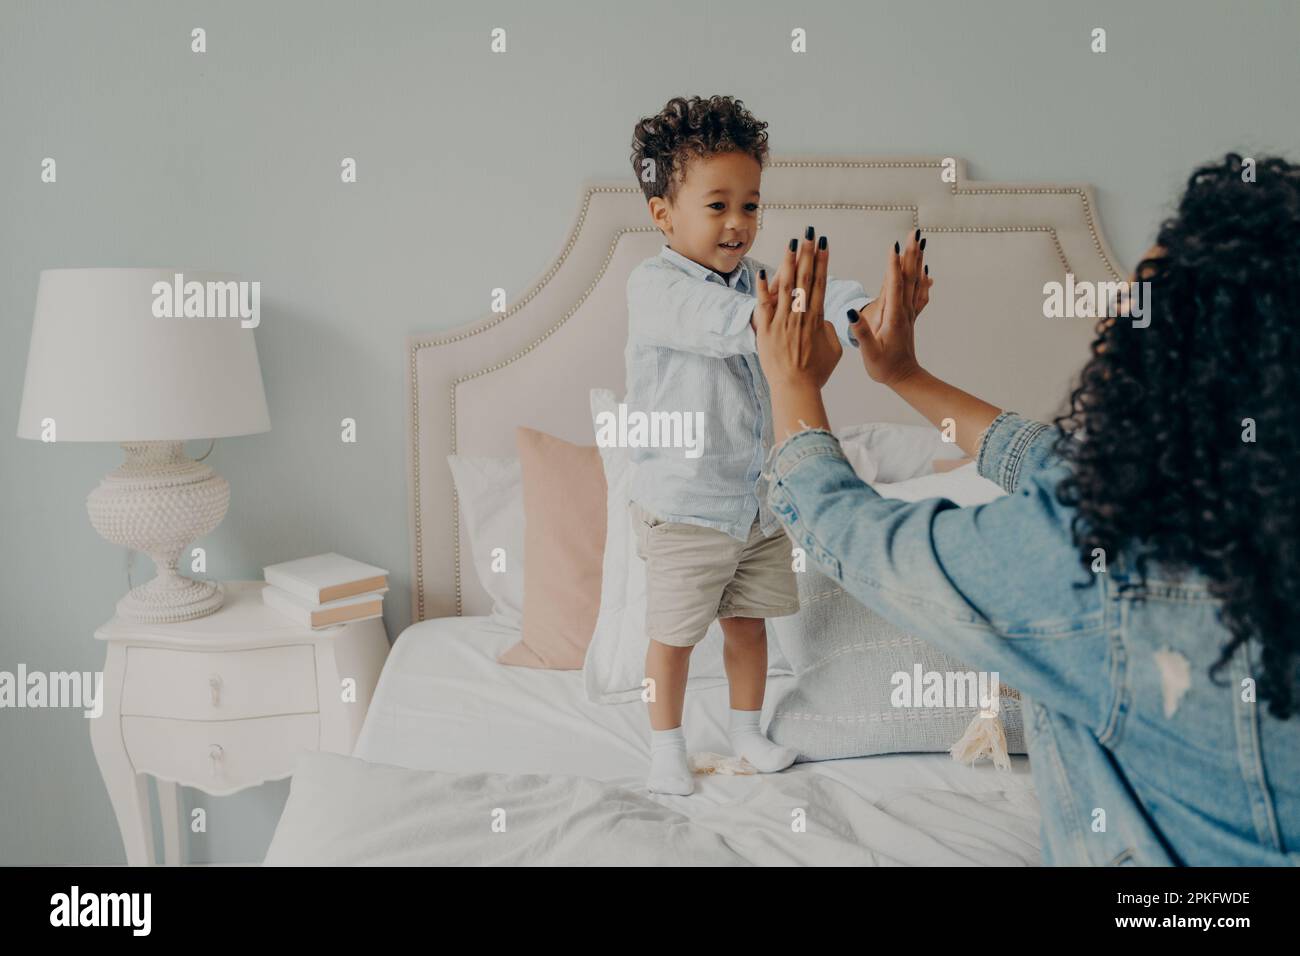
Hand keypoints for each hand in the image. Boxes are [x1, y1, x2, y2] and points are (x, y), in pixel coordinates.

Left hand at [754, 229, 841, 390]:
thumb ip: (830, 330)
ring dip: (788, 263)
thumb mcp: (832, 351)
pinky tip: (761, 272)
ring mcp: (782, 322)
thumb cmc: (815, 373)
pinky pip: (763, 306)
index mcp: (817, 318)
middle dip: (808, 254)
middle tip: (810, 234)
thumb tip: (825, 320)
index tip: (824, 244)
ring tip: (792, 244)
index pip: (820, 283)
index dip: (822, 262)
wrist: (795, 388)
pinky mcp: (767, 330)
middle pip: (805, 279)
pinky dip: (762, 289)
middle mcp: (800, 316)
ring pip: (786, 287)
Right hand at [853, 231, 930, 385]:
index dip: (893, 266)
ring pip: (914, 281)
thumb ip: (862, 333)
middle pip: (909, 277)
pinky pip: (917, 293)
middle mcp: (904, 311)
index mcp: (894, 317)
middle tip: (914, 234)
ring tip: (920, 243)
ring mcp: (909, 313)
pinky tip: (925, 271)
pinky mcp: (909, 317)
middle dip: (910, 254)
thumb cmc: (884, 367)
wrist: (904, 378)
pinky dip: (922, 280)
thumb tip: (852, 313)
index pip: (894, 286)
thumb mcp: (870, 352)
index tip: (894, 246)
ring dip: (917, 261)